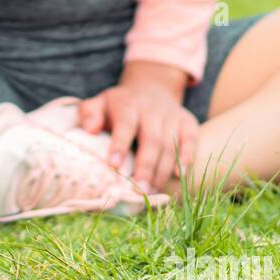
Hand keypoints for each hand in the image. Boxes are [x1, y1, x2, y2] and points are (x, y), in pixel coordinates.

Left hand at [78, 61, 198, 193]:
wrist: (151, 88)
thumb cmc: (118, 106)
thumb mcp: (99, 103)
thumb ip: (89, 114)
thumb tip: (90, 130)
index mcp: (128, 105)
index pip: (125, 124)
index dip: (120, 145)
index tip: (113, 166)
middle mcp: (152, 109)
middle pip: (151, 139)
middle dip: (145, 166)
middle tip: (138, 189)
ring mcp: (172, 115)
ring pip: (170, 143)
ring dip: (162, 169)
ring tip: (151, 191)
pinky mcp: (187, 121)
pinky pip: (190, 139)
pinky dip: (187, 156)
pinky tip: (178, 176)